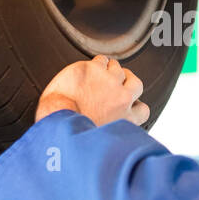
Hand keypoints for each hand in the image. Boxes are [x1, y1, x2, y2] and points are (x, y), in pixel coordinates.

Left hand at [35, 55, 149, 126]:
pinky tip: (87, 70)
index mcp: (125, 119)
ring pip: (118, 68)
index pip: (142, 109)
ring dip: (109, 71)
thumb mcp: (103, 139)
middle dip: (127, 82)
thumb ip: (113, 129)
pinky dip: (96, 64)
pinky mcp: (93, 70)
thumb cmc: (73, 134)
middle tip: (115, 83)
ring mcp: (109, 82)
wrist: (55, 121)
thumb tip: (110, 127)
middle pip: (136, 84)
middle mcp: (122, 99)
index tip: (126, 103)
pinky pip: (101, 60)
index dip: (134, 104)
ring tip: (96, 77)